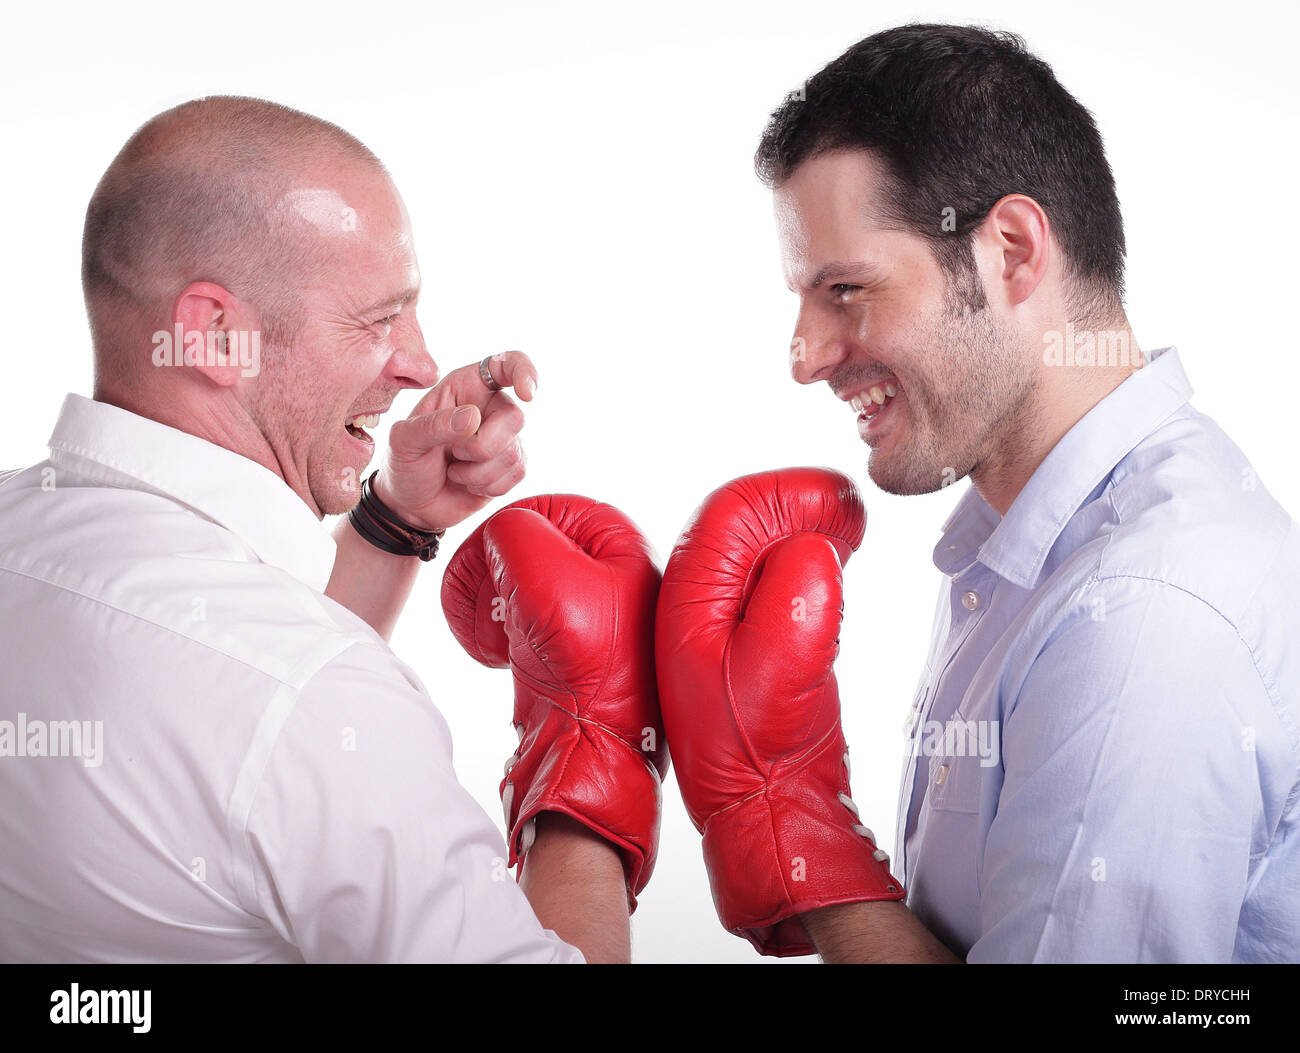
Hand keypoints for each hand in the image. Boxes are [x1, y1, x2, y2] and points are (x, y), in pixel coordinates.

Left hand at [373, 351, 537, 530]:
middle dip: (481, 446)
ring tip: (454, 470)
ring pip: (513, 453)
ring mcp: (502, 438)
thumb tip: (472, 418)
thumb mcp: (404, 441)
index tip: (526, 394)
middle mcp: (488, 407)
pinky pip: (517, 474)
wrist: (411, 506)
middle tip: (453, 454)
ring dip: (478, 472)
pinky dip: (488, 486)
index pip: (506, 364)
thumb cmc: (405, 464)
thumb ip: (433, 426)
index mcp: (464, 387)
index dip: (524, 372)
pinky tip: (467, 482)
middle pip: (514, 418)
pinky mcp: (510, 466)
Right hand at [441, 494, 667, 910]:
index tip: (483, 563)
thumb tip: (500, 536)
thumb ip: (514, 529)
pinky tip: (495, 652)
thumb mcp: (544, 574)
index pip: (546, 507)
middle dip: (493, 571)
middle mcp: (617, 574)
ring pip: (520, 582)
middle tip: (479, 602)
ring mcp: (595, 613)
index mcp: (624, 545)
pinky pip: (524, 619)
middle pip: (530, 545)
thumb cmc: (584, 664)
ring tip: (486, 631)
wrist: (593, 750)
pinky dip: (500, 629)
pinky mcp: (573, 649)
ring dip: (491, 602)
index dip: (505, 532)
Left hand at [655, 467, 904, 955]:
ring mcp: (712, 621)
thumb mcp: (784, 662)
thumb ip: (798, 590)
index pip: (736, 507)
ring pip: (754, 546)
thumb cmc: (759, 746)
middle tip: (850, 514)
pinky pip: (762, 578)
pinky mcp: (734, 641)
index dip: (794, 491)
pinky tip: (828, 565)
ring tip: (846, 532)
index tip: (843, 500)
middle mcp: (694, 600)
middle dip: (798, 503)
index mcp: (694, 595)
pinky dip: (797, 561)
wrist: (756, 807)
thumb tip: (811, 546)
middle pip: (742, 518)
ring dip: (799, 529)